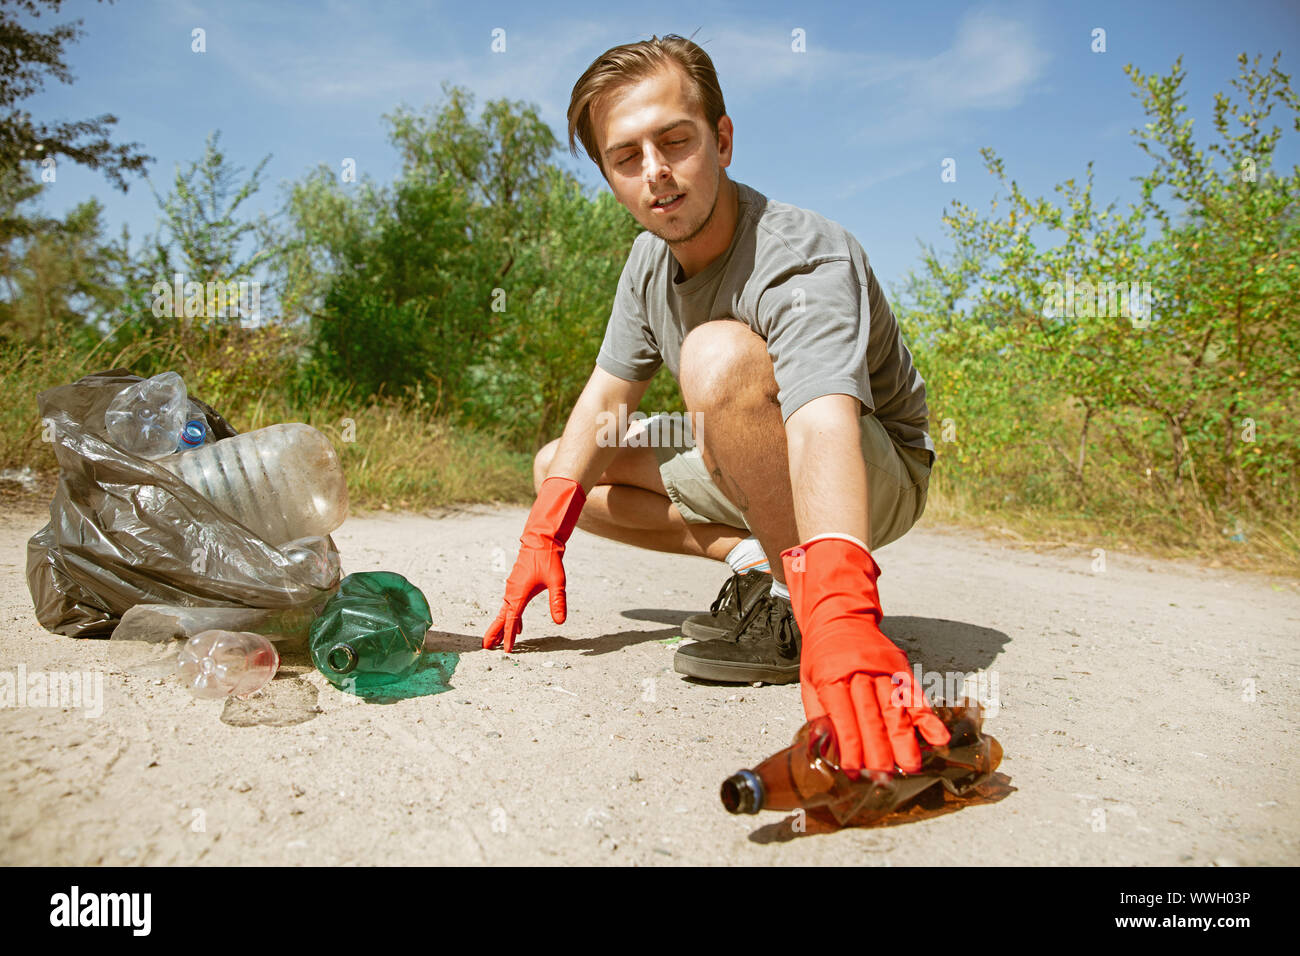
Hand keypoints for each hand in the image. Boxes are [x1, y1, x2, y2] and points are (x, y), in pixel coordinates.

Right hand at [482, 476, 585, 651]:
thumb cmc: (549, 559)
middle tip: (487, 648)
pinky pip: (511, 605)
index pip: (511, 620)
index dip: (508, 636)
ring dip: (500, 626)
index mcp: (519, 594)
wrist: (541, 540)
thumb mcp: (557, 581)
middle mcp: (512, 592)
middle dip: (495, 633)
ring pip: (505, 612)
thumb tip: (560, 622)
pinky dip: (510, 616)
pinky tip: (516, 624)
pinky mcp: (517, 584)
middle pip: (501, 618)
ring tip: (497, 641)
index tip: (507, 651)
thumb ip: (558, 601)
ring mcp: (513, 588)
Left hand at [782, 535, 949, 775]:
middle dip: (879, 748)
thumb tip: (823, 750)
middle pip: (870, 713)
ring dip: (905, 738)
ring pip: (895, 705)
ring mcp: (882, 668)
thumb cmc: (821, 655)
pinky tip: (938, 737)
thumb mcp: (808, 682)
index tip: (854, 770)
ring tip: (911, 765)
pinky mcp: (900, 667)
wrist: (839, 615)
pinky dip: (928, 717)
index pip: (842, 714)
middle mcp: (859, 670)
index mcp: (831, 675)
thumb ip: (818, 715)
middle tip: (885, 777)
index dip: (849, 743)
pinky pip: (915, 694)